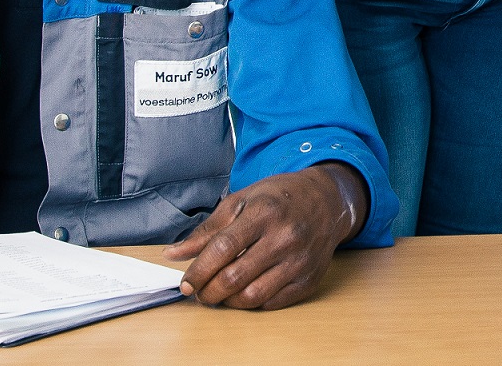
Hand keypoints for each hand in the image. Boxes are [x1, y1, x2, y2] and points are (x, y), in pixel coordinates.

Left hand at [163, 162, 364, 309]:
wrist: (327, 200)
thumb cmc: (281, 197)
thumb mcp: (242, 200)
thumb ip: (208, 230)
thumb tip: (174, 254)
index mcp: (264, 213)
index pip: (222, 249)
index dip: (198, 270)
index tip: (186, 283)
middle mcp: (285, 237)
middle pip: (234, 277)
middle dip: (208, 292)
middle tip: (200, 292)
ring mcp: (299, 260)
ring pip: (252, 296)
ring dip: (228, 301)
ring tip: (220, 293)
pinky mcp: (308, 279)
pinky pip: (272, 303)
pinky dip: (252, 303)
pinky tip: (245, 291)